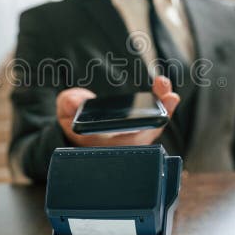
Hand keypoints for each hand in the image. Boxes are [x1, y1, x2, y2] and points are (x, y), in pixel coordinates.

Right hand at [56, 76, 179, 146]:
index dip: (135, 135)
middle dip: (158, 118)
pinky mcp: (141, 126)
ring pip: (153, 127)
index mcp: (102, 147)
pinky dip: (161, 104)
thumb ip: (67, 105)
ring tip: (164, 86)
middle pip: (145, 136)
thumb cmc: (74, 120)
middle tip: (169, 98)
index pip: (121, 146)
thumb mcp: (65, 112)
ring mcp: (133, 136)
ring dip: (163, 107)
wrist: (81, 124)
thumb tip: (74, 102)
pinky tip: (163, 87)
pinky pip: (154, 118)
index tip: (142, 122)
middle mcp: (122, 145)